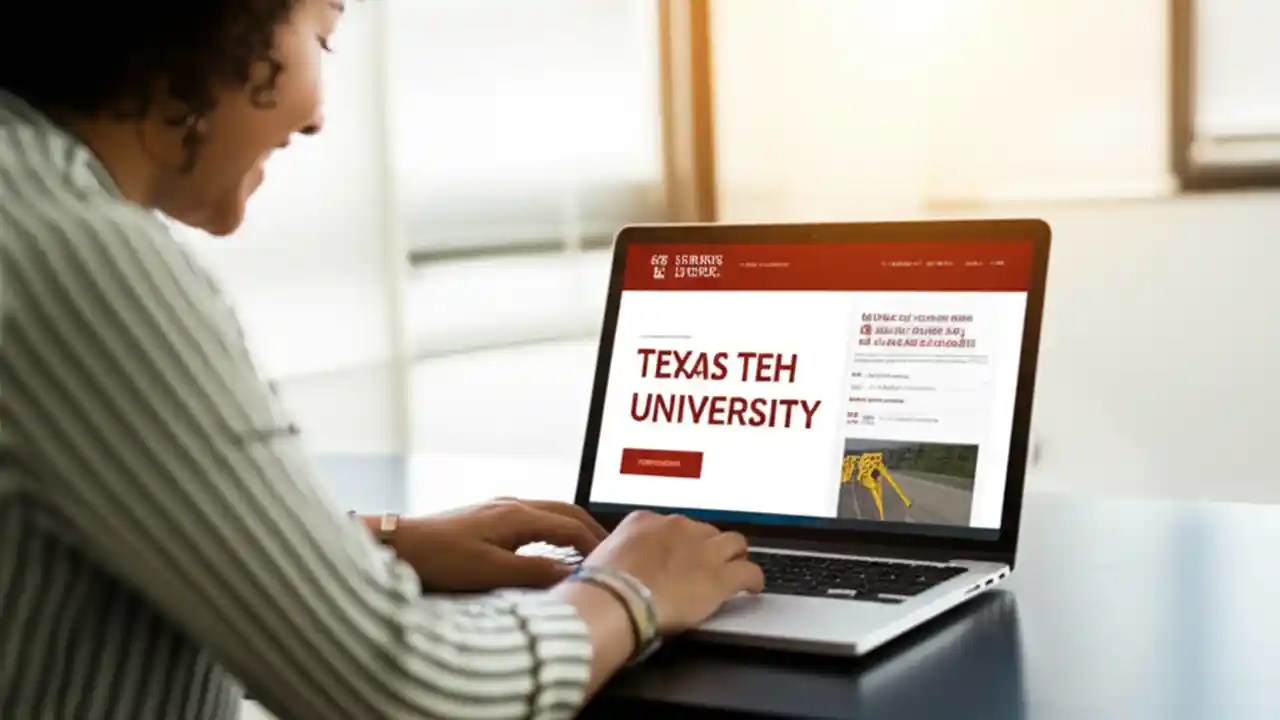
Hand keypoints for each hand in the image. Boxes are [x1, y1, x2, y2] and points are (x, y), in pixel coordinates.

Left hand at [387, 498, 608, 591]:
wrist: (400, 543)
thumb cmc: (440, 559)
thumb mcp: (489, 572)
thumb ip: (533, 572)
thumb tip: (572, 574)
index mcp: (517, 515)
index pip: (571, 527)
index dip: (595, 546)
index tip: (611, 565)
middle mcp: (512, 504)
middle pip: (565, 511)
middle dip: (591, 530)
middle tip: (609, 554)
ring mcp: (499, 508)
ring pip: (549, 511)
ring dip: (572, 528)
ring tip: (586, 551)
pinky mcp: (487, 517)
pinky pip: (533, 517)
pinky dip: (552, 529)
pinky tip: (549, 547)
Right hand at [581, 510, 763, 633]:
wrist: (615, 601)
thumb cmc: (601, 586)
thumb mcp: (603, 557)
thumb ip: (620, 555)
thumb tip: (619, 565)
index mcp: (647, 521)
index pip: (672, 525)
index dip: (678, 541)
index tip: (677, 554)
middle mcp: (679, 528)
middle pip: (705, 531)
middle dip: (707, 546)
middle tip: (706, 563)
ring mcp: (703, 551)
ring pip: (734, 543)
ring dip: (735, 555)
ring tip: (736, 568)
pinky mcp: (721, 577)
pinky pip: (749, 572)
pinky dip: (753, 579)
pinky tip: (753, 588)